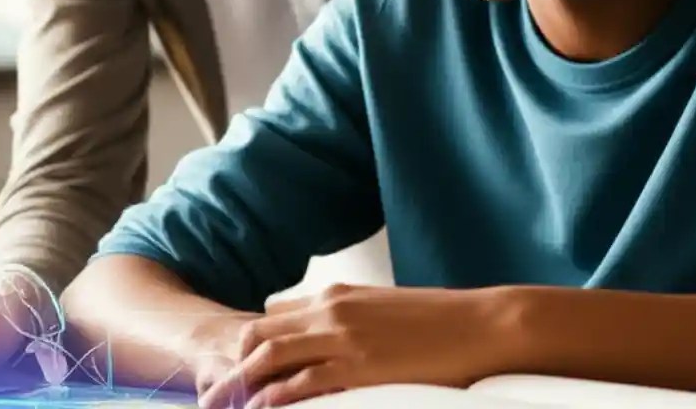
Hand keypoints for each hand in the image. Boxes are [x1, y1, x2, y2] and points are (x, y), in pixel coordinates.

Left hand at [198, 284, 523, 408]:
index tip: (234, 372)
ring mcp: (342, 338)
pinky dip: (274, 398)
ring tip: (222, 406)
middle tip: (213, 395)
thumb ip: (351, 323)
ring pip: (270, 357)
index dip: (250, 346)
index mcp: (336, 297)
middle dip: (231, 366)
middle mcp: (330, 311)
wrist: (483, 324)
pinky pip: (302, 383)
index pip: (273, 316)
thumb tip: (332, 345)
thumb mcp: (383, 311)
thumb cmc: (441, 322)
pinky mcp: (358, 366)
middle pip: (259, 335)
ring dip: (241, 384)